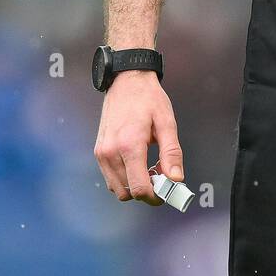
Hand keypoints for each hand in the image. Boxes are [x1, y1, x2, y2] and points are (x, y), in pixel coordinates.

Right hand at [93, 71, 183, 204]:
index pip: (140, 188)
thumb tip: (176, 179)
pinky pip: (111, 178)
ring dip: (135, 185)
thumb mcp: (166, 122)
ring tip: (150, 167)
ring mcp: (102, 153)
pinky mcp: (99, 151)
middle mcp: (110, 152)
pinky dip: (125, 178)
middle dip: (148, 190)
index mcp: (129, 145)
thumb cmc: (147, 98)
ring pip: (118, 189)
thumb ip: (171, 153)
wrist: (126, 80)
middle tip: (161, 174)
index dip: (157, 195)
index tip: (168, 189)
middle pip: (129, 192)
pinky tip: (138, 163)